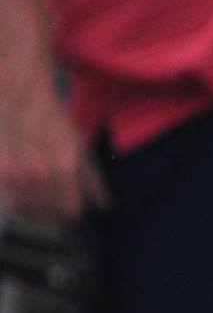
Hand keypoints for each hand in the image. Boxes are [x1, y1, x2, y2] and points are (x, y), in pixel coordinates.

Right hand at [0, 81, 105, 222]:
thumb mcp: (81, 149)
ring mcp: (18, 173)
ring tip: (36, 195)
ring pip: (29, 209)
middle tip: (51, 202)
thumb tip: (103, 206)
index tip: (66, 207)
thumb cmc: (55, 123)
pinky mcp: (1, 171)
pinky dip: (18, 201)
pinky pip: (11, 201)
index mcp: (66, 168)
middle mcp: (41, 173)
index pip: (71, 210)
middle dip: (53, 210)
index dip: (70, 212)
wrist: (22, 100)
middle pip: (50, 212)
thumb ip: (92, 181)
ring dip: (34, 207)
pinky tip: (23, 190)